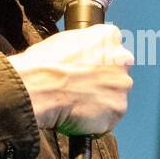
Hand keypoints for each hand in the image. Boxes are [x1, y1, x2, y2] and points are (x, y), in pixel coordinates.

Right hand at [7, 24, 134, 134]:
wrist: (38, 89)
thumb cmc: (43, 65)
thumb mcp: (64, 40)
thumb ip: (84, 46)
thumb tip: (82, 55)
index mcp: (109, 37)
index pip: (113, 49)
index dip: (98, 62)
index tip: (87, 69)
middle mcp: (122, 60)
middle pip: (117, 74)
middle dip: (103, 83)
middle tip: (80, 89)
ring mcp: (121, 86)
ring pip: (114, 97)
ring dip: (100, 102)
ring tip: (75, 104)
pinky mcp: (117, 110)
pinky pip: (109, 118)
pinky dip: (96, 121)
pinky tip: (78, 116)